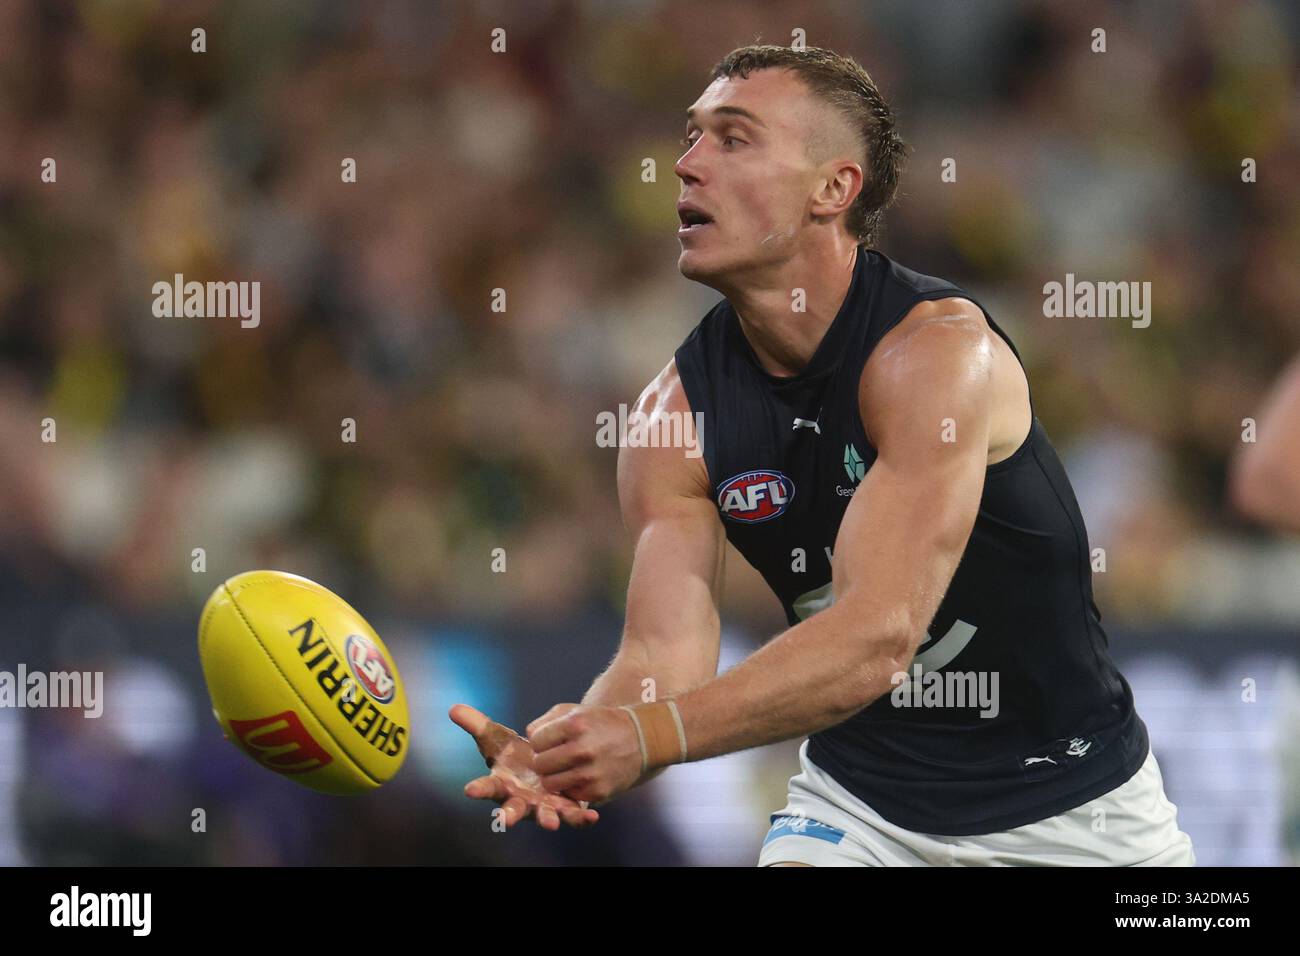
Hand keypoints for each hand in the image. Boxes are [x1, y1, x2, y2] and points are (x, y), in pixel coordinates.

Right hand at [449, 704, 599, 830]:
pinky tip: (591, 815)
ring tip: (551, 823)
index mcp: (502, 784)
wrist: (547, 762)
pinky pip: (573, 814)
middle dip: (509, 814)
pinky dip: (581, 816)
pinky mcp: (564, 808)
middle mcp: (520, 799)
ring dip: (547, 819)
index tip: (470, 790)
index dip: (479, 788)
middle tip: (504, 819)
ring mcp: (542, 806)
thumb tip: (452, 708)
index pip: (487, 787)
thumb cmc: (515, 756)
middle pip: (513, 808)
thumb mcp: (497, 738)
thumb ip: (477, 726)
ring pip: (544, 815)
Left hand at [527, 704, 644, 804]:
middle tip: (556, 758)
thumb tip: (529, 736)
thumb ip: (546, 721)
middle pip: (539, 765)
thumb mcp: (575, 711)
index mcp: (575, 724)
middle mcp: (582, 749)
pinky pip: (567, 795)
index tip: (551, 742)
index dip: (541, 742)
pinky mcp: (598, 792)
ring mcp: (590, 773)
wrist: (641, 739)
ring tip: (566, 768)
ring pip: (549, 784)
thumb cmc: (602, 723)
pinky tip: (581, 776)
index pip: (535, 741)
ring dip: (554, 777)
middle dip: (544, 761)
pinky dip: (570, 787)